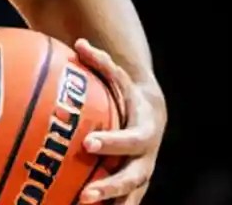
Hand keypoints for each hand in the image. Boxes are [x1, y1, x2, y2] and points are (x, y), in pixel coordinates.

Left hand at [75, 38, 166, 204]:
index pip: (130, 140)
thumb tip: (79, 43)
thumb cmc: (126, 94)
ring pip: (128, 198)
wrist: (151, 117)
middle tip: (85, 194)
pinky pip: (119, 203)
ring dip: (109, 204)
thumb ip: (101, 62)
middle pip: (132, 178)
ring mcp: (140, 177)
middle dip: (110, 186)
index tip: (88, 143)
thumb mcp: (118, 78)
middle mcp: (145, 160)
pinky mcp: (131, 190)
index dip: (112, 143)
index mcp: (144, 133)